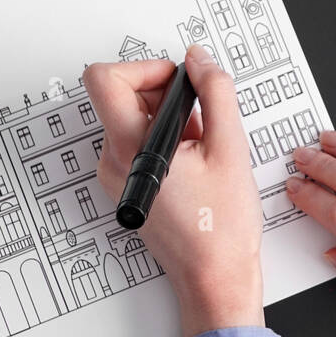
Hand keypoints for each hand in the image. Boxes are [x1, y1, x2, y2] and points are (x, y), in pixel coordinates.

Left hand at [85, 44, 264, 336]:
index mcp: (131, 148)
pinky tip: (196, 163)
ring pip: (133, 119)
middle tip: (201, 119)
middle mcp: (113, 161)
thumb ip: (216, 92)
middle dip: (166, 95)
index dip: (144, 68)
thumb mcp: (230, 147)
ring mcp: (117, 175)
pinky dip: (169, 140)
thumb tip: (200, 61)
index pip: (104, 79)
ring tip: (202, 148)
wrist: (215, 275)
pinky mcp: (127, 185)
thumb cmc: (221, 226)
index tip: (176, 80)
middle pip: (122, 96)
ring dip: (171, 119)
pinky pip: (139, 143)